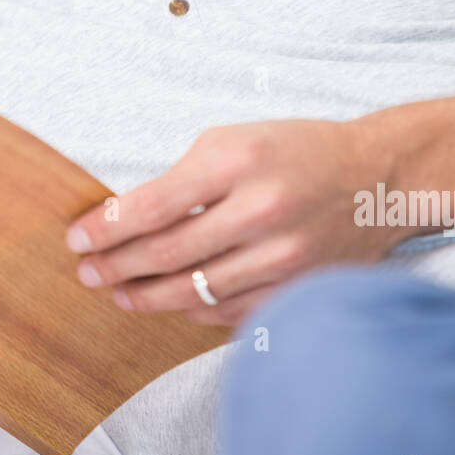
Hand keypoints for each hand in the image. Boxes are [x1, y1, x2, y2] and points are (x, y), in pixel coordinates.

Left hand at [65, 118, 406, 327]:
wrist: (377, 178)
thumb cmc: (296, 152)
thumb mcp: (234, 140)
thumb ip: (182, 180)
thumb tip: (126, 220)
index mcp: (237, 162)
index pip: (151, 206)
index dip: (105, 228)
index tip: (77, 239)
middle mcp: (259, 211)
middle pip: (166, 255)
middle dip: (115, 267)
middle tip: (87, 272)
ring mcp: (281, 257)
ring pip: (194, 293)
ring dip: (146, 297)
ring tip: (119, 293)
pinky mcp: (296, 289)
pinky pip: (229, 314)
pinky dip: (194, 312)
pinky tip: (172, 303)